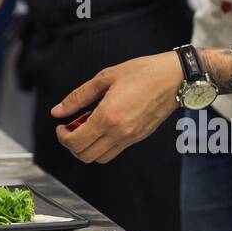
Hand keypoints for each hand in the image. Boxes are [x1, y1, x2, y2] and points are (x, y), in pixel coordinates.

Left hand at [51, 52, 181, 163]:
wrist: (173, 77)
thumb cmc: (143, 72)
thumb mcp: (105, 77)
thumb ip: (78, 96)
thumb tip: (58, 111)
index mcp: (108, 116)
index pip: (76, 141)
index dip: (62, 136)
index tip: (61, 126)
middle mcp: (119, 132)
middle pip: (85, 155)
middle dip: (71, 144)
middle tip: (70, 128)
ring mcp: (130, 138)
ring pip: (99, 158)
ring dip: (87, 147)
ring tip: (86, 128)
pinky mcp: (139, 138)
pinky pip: (114, 151)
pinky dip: (102, 146)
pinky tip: (102, 128)